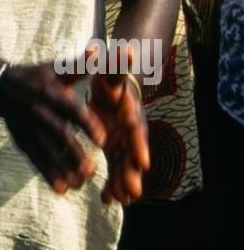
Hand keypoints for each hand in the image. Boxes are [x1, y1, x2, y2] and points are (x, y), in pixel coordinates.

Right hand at [0, 60, 107, 193]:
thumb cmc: (36, 76)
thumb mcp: (55, 67)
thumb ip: (78, 64)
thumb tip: (99, 51)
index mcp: (50, 93)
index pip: (70, 109)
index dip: (86, 124)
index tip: (103, 140)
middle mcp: (39, 112)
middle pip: (58, 136)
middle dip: (75, 154)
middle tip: (93, 170)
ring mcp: (29, 128)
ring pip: (47, 151)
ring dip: (62, 169)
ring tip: (79, 184)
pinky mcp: (22, 140)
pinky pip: (35, 159)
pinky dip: (47, 174)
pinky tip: (61, 190)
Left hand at [87, 49, 149, 205]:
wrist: (110, 86)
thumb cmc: (110, 78)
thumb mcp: (111, 71)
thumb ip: (116, 63)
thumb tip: (125, 48)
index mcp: (131, 112)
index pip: (137, 129)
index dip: (140, 145)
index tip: (142, 162)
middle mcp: (131, 130)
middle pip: (134, 153)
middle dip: (133, 172)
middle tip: (133, 192)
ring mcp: (124, 141)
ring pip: (125, 165)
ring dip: (123, 183)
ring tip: (122, 201)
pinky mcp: (115, 150)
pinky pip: (115, 169)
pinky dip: (112, 184)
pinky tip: (107, 200)